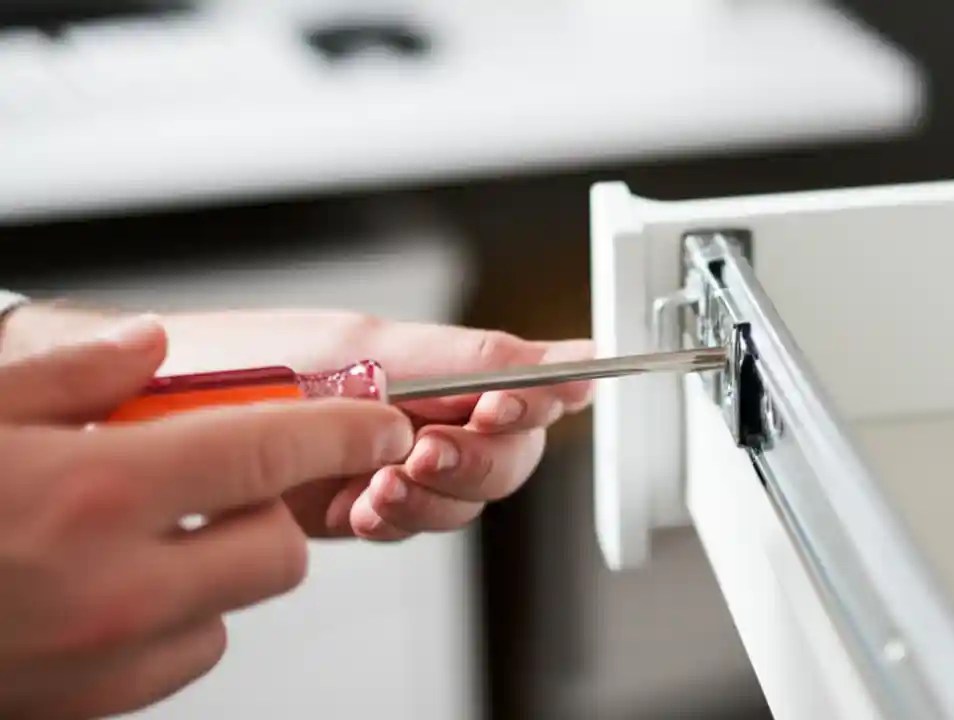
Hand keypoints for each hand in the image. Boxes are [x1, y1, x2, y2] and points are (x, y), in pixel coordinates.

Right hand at [0, 317, 411, 717]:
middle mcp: (115, 586)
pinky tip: (116, 582)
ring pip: (239, 608)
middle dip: (267, 504)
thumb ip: (70, 372)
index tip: (380, 423)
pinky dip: (178, 618)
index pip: (268, 449)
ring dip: (221, 564)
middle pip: (279, 547)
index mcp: (94, 490)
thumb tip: (152, 346)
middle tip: (214, 474)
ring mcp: (103, 658)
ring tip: (147, 528)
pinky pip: (184, 656)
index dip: (340, 429)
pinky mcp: (86, 704)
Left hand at [148, 311, 594, 539]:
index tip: (507, 408)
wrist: (147, 411)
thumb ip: (472, 357)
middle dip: (473, 460)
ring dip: (429, 497)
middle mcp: (425, 410)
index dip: (536, 404)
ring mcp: (392, 458)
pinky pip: (407, 524)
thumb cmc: (250, 358)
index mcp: (439, 364)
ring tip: (381, 483)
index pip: (527, 389)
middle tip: (427, 452)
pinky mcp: (358, 501)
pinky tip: (362, 508)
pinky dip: (394, 520)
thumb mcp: (366, 348)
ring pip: (459, 499)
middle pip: (504, 456)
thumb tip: (568, 355)